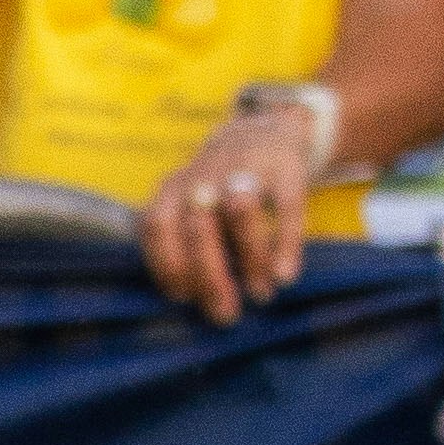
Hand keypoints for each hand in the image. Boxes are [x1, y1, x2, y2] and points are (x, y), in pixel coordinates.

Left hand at [138, 99, 321, 322]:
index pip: (157, 228)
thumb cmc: (221, 187)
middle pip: (196, 226)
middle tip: (226, 314)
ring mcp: (245, 167)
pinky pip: (285, 208)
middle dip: (209, 276)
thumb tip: (187, 300)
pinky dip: (284, 244)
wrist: (266, 130)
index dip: (168, 266)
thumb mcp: (188, 203)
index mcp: (173, 188)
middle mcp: (203, 175)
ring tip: (260, 295)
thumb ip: (180, 241)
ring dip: (248, 260)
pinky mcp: (286, 169)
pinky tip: (284, 276)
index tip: (184, 298)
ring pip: (238, 211)